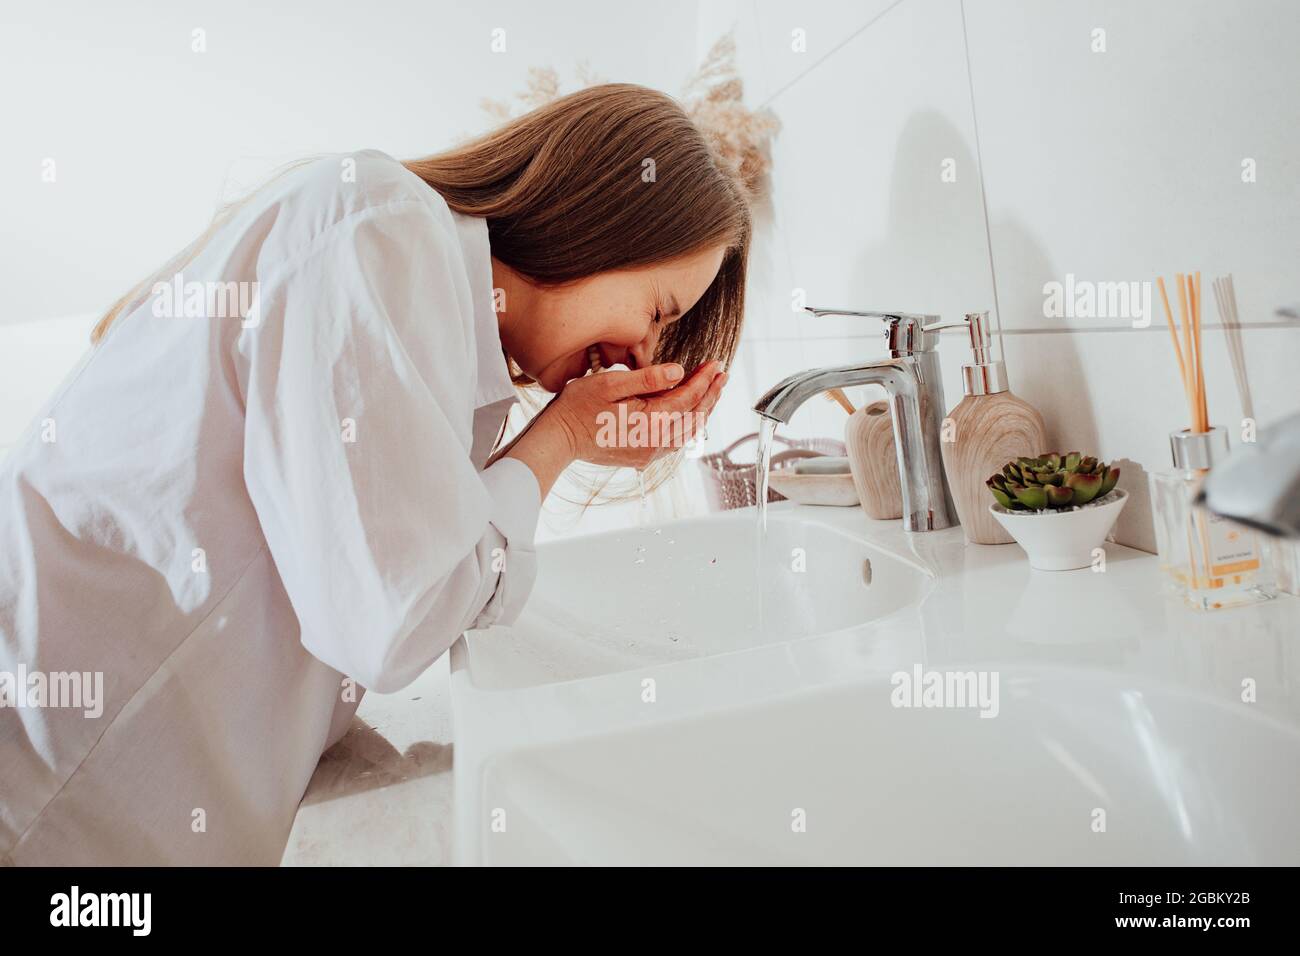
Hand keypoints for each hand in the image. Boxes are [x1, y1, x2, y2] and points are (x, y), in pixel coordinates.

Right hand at [547, 360, 726, 468]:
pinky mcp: (642, 457)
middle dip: (711, 394)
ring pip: (688, 432)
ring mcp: (649, 453)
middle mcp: (655, 442)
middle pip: (694, 416)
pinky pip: (675, 442)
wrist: (558, 439)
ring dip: (702, 410)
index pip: (688, 398)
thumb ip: (647, 379)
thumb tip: (678, 371)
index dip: (704, 379)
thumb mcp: (610, 384)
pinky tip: (689, 413)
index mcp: (650, 422)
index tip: (716, 363)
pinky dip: (687, 424)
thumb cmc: (578, 407)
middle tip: (722, 374)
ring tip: (712, 390)